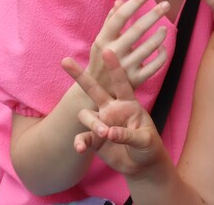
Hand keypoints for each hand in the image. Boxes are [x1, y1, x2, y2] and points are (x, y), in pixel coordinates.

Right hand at [63, 49, 166, 176]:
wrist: (141, 164)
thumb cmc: (148, 145)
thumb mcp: (145, 139)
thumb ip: (128, 134)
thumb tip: (108, 132)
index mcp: (128, 104)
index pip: (121, 82)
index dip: (115, 67)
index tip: (107, 50)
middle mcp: (112, 109)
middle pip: (94, 89)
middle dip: (80, 76)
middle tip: (65, 61)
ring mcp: (101, 123)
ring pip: (87, 115)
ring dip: (92, 123)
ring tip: (104, 133)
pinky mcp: (94, 139)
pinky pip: (82, 137)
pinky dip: (79, 142)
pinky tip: (79, 149)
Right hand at [86, 0, 170, 90]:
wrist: (98, 93)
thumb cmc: (101, 62)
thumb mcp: (100, 42)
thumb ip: (110, 22)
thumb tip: (120, 1)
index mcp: (103, 40)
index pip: (120, 17)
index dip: (136, 2)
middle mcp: (113, 53)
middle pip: (137, 29)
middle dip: (153, 14)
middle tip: (166, 4)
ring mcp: (125, 67)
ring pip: (150, 46)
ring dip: (160, 35)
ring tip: (165, 28)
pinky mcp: (136, 80)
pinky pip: (156, 64)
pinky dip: (163, 54)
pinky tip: (163, 48)